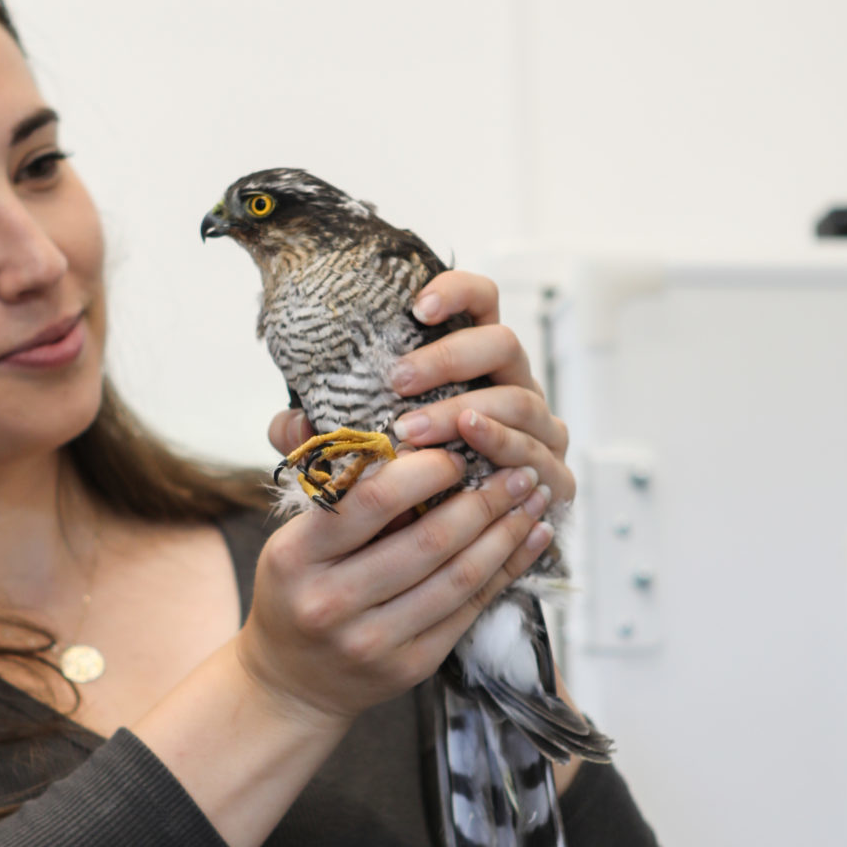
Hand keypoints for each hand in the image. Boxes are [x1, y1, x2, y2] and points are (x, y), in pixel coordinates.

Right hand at [234, 444, 554, 728]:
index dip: (428, 470)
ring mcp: (372, 640)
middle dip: (486, 499)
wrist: (291, 684)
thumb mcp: (296, 541)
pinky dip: (507, 570)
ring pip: (459, 576)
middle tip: (518, 470)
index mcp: (296, 556)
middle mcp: (331, 602)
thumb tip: (424, 454)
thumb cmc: (297, 593)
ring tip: (534, 500)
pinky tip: (530, 541)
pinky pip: (469, 610)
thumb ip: (346, 501)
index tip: (459, 454)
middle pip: (430, 540)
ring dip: (507, 532)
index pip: (374, 500)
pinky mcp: (409, 667)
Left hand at [266, 269, 574, 509]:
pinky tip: (470, 459)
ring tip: (414, 431)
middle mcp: (515, 386)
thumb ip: (329, 439)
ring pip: (519, 399)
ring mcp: (540, 428)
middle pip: (503, 343)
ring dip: (465, 411)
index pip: (482, 303)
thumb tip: (291, 423)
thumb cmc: (413, 489)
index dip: (459, 292)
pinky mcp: (554, 473)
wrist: (456, 554)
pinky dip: (502, 451)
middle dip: (451, 358)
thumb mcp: (365, 457)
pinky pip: (536, 453)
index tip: (417, 307)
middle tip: (397, 382)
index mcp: (476, 365)